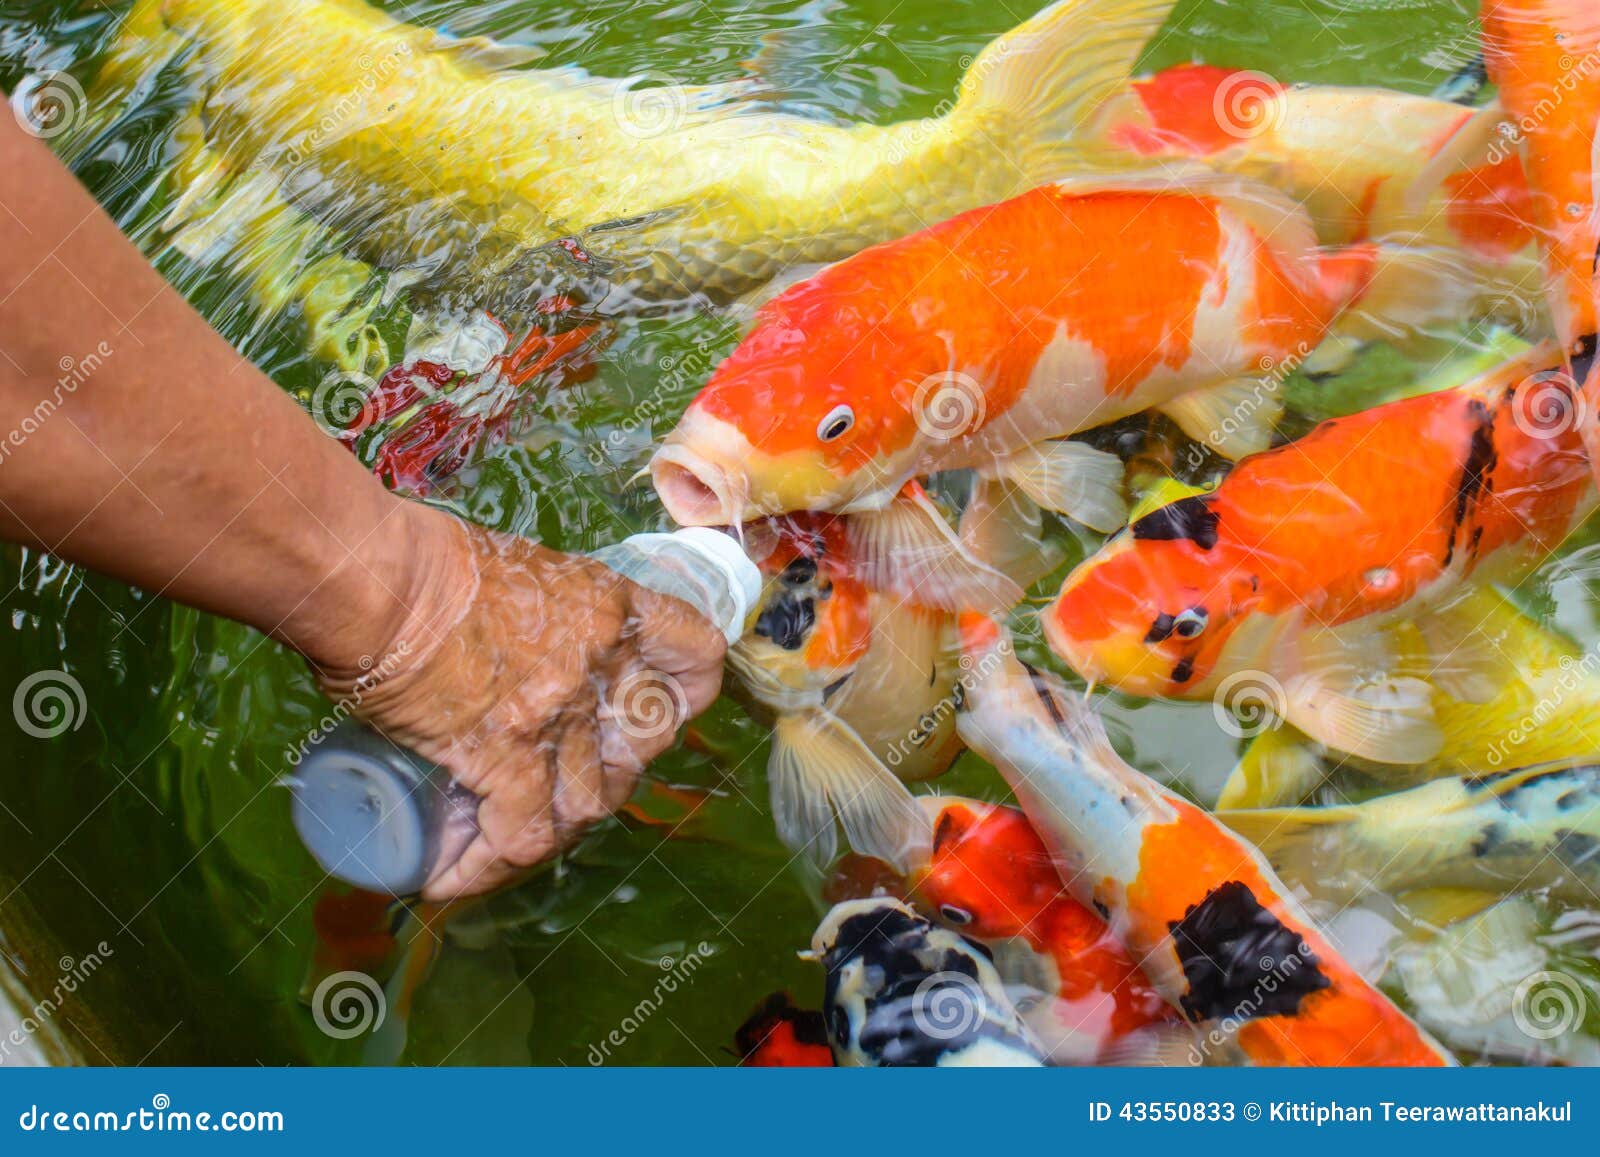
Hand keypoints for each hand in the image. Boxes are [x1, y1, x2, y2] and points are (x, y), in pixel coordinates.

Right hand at [313, 507, 726, 899]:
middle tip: (555, 784)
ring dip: (551, 831)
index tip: (656, 714)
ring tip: (499, 838)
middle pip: (643, 746)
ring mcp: (560, 713)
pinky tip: (444, 877)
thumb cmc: (425, 558)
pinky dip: (483, 868)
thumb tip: (528, 652)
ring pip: (588, 804)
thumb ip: (547, 613)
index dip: (683, 696)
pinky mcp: (508, 755)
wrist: (376, 577)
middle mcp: (601, 662)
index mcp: (610, 607)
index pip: (695, 656)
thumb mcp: (521, 571)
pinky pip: (522, 837)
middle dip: (608, 776)